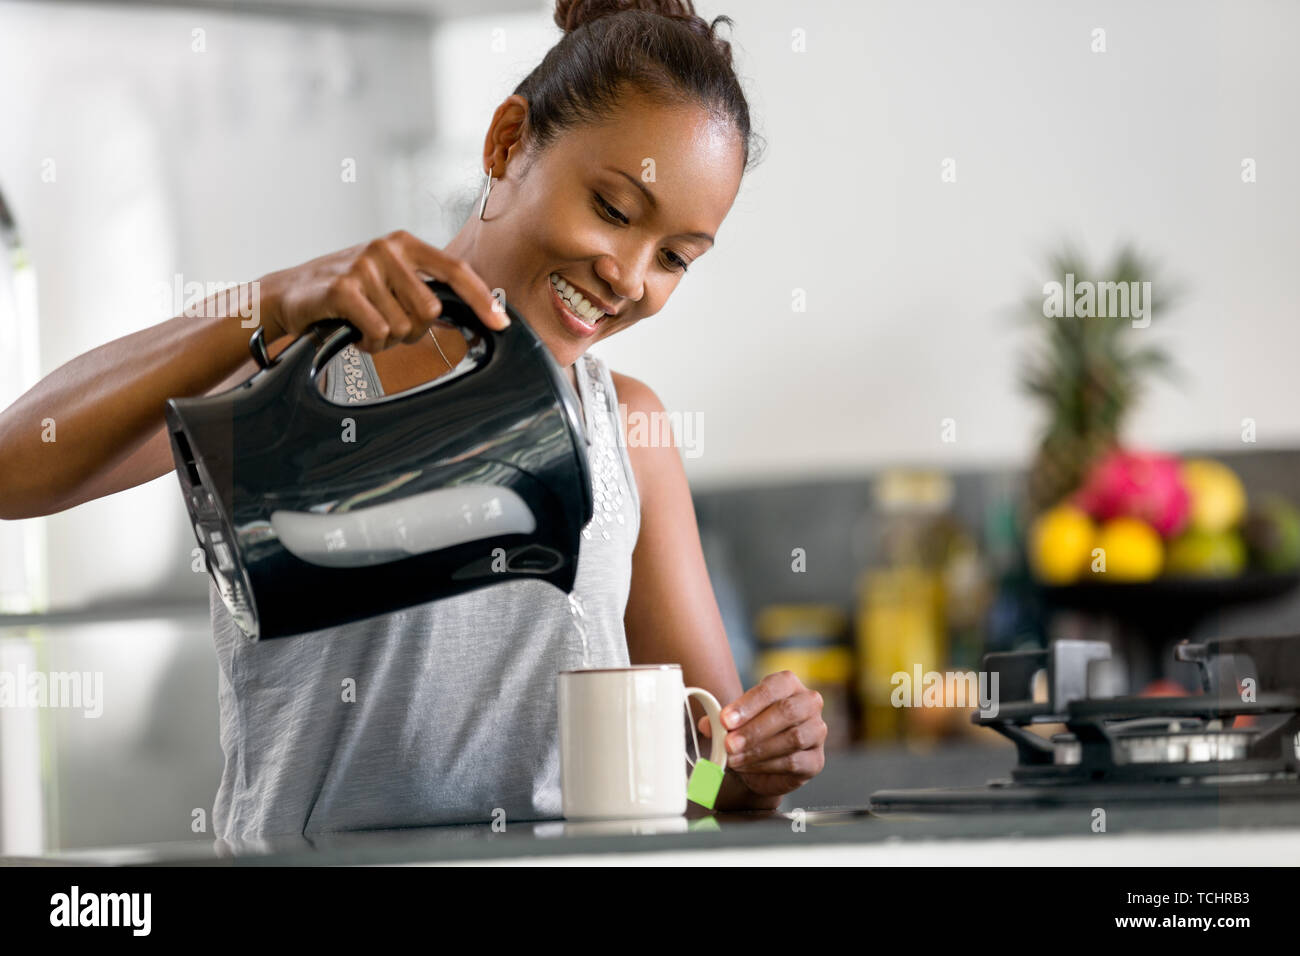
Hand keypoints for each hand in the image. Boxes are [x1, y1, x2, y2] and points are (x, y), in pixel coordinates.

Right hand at [258, 229, 509, 353]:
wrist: (291, 292)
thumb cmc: (347, 289)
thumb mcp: (389, 278)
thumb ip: (425, 289)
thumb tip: (472, 312)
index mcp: (405, 244)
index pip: (455, 271)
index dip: (481, 298)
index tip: (501, 323)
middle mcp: (386, 248)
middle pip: (430, 310)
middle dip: (414, 330)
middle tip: (389, 326)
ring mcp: (364, 266)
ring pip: (403, 326)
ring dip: (387, 339)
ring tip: (367, 326)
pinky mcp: (342, 288)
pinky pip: (378, 331)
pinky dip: (370, 343)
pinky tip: (355, 333)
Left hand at [696, 670, 826, 803]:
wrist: (761, 763)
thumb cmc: (750, 730)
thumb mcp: (733, 721)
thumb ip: (720, 721)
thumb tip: (708, 725)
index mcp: (788, 684)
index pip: (772, 688)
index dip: (748, 704)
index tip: (725, 720)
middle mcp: (809, 703)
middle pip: (786, 711)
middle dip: (753, 729)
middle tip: (728, 743)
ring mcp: (817, 731)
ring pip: (793, 738)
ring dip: (758, 750)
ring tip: (734, 758)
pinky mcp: (816, 760)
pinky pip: (794, 762)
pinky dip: (766, 766)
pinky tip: (747, 767)